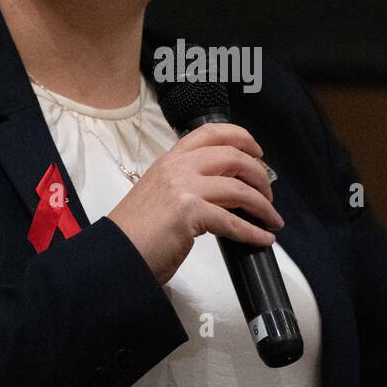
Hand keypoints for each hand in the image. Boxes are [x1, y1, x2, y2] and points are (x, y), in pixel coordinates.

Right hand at [108, 122, 282, 285]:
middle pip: (233, 156)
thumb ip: (189, 184)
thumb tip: (225, 189)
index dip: (241, 137)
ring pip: (239, 188)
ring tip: (272, 218)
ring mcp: (183, 188)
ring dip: (262, 205)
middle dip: (259, 175)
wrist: (114, 254)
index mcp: (170, 159)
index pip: (211, 132)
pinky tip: (263, 238)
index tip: (257, 150)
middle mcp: (178, 167)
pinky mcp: (189, 213)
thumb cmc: (136, 232)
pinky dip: (254, 231)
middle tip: (268, 194)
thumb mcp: (162, 194)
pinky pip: (233, 222)